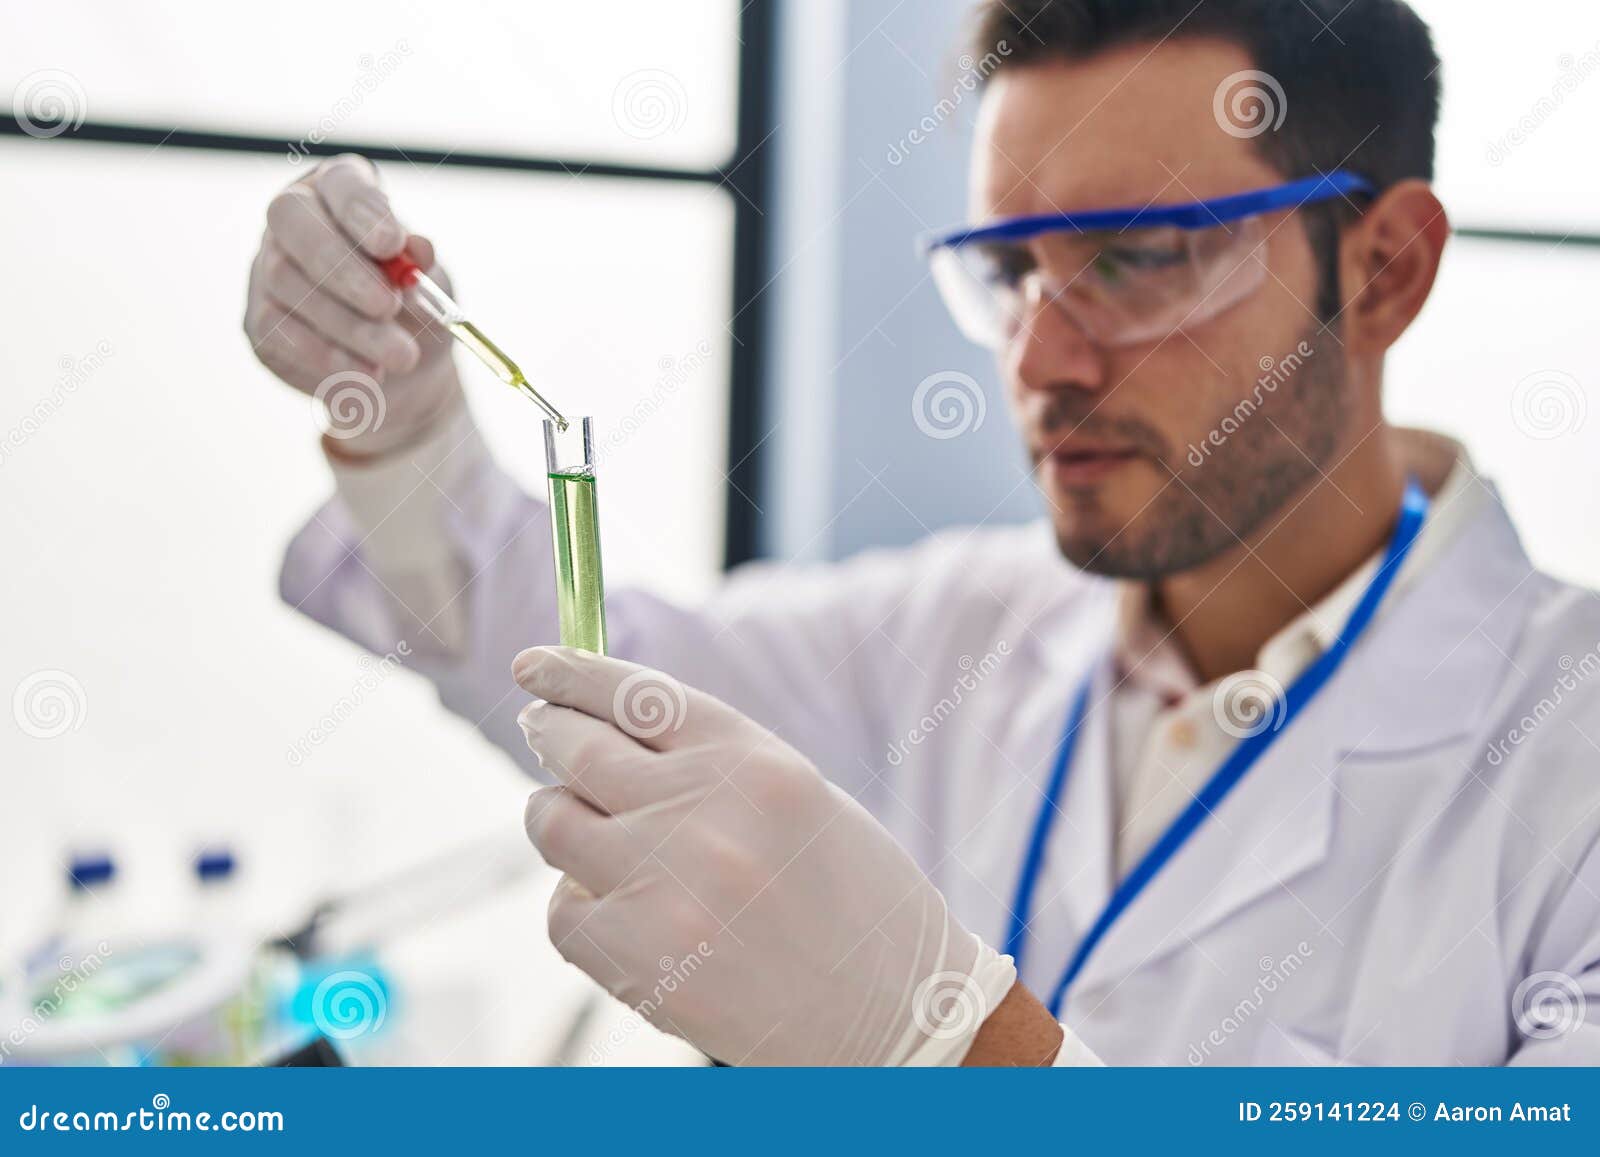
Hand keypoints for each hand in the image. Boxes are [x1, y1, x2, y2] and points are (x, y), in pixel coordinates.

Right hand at [244, 153, 461, 458]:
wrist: (399, 366)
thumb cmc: (414, 307)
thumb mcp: (432, 285)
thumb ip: (423, 267)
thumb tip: (419, 246)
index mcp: (340, 191)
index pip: (340, 183)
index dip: (363, 211)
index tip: (393, 244)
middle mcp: (294, 218)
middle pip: (294, 221)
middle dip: (343, 267)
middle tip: (388, 305)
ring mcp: (266, 267)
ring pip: (287, 282)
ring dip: (348, 324)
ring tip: (400, 355)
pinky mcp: (258, 320)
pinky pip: (278, 331)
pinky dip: (327, 355)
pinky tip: (368, 374)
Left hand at [512, 646, 1015, 1065]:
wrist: (894, 1018)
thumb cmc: (856, 904)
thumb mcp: (801, 799)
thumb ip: (712, 763)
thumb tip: (610, 732)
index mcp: (753, 761)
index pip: (634, 694)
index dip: (573, 673)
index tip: (535, 667)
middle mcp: (701, 810)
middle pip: (580, 748)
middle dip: (551, 732)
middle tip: (542, 729)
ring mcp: (661, 884)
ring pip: (552, 822)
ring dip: (558, 818)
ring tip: (583, 830)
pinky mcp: (634, 956)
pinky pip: (562, 911)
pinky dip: (579, 908)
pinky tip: (621, 916)